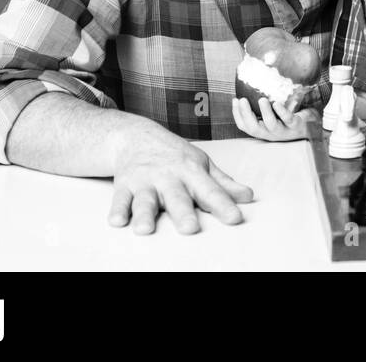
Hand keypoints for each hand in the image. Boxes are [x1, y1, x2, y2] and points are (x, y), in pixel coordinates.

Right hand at [108, 123, 253, 234]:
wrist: (137, 136)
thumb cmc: (174, 155)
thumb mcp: (202, 164)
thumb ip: (223, 183)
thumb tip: (248, 197)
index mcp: (192, 172)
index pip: (210, 190)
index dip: (223, 204)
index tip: (235, 218)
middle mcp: (169, 177)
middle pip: (177, 197)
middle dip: (183, 212)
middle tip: (190, 228)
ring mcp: (145, 181)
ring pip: (145, 200)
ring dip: (144, 214)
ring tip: (146, 229)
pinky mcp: (124, 186)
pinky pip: (119, 199)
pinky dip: (117, 210)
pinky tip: (117, 221)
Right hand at [231, 95, 316, 141]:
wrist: (312, 125)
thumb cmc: (290, 116)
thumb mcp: (274, 113)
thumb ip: (263, 105)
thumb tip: (250, 84)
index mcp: (263, 130)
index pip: (245, 126)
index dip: (237, 114)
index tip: (235, 100)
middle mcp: (271, 133)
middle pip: (254, 128)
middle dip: (246, 114)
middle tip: (242, 100)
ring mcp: (284, 131)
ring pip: (271, 125)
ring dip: (265, 112)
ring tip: (261, 99)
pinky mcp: (296, 126)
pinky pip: (288, 120)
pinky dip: (282, 112)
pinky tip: (277, 104)